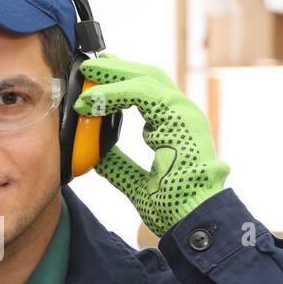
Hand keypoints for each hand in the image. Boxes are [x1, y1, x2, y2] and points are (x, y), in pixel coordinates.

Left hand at [73, 53, 229, 235]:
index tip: (95, 78)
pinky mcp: (181, 118)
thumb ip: (119, 165)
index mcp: (174, 126)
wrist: (193, 219)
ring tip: (89, 72)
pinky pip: (144, 93)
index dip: (120, 82)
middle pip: (148, 77)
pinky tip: (95, 98)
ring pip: (147, 78)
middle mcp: (182, 114)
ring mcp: (185, 114)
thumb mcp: (136, 181)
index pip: (146, 92)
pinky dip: (116, 92)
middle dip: (117, 68)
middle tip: (90, 64)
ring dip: (114, 73)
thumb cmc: (173, 205)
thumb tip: (96, 154)